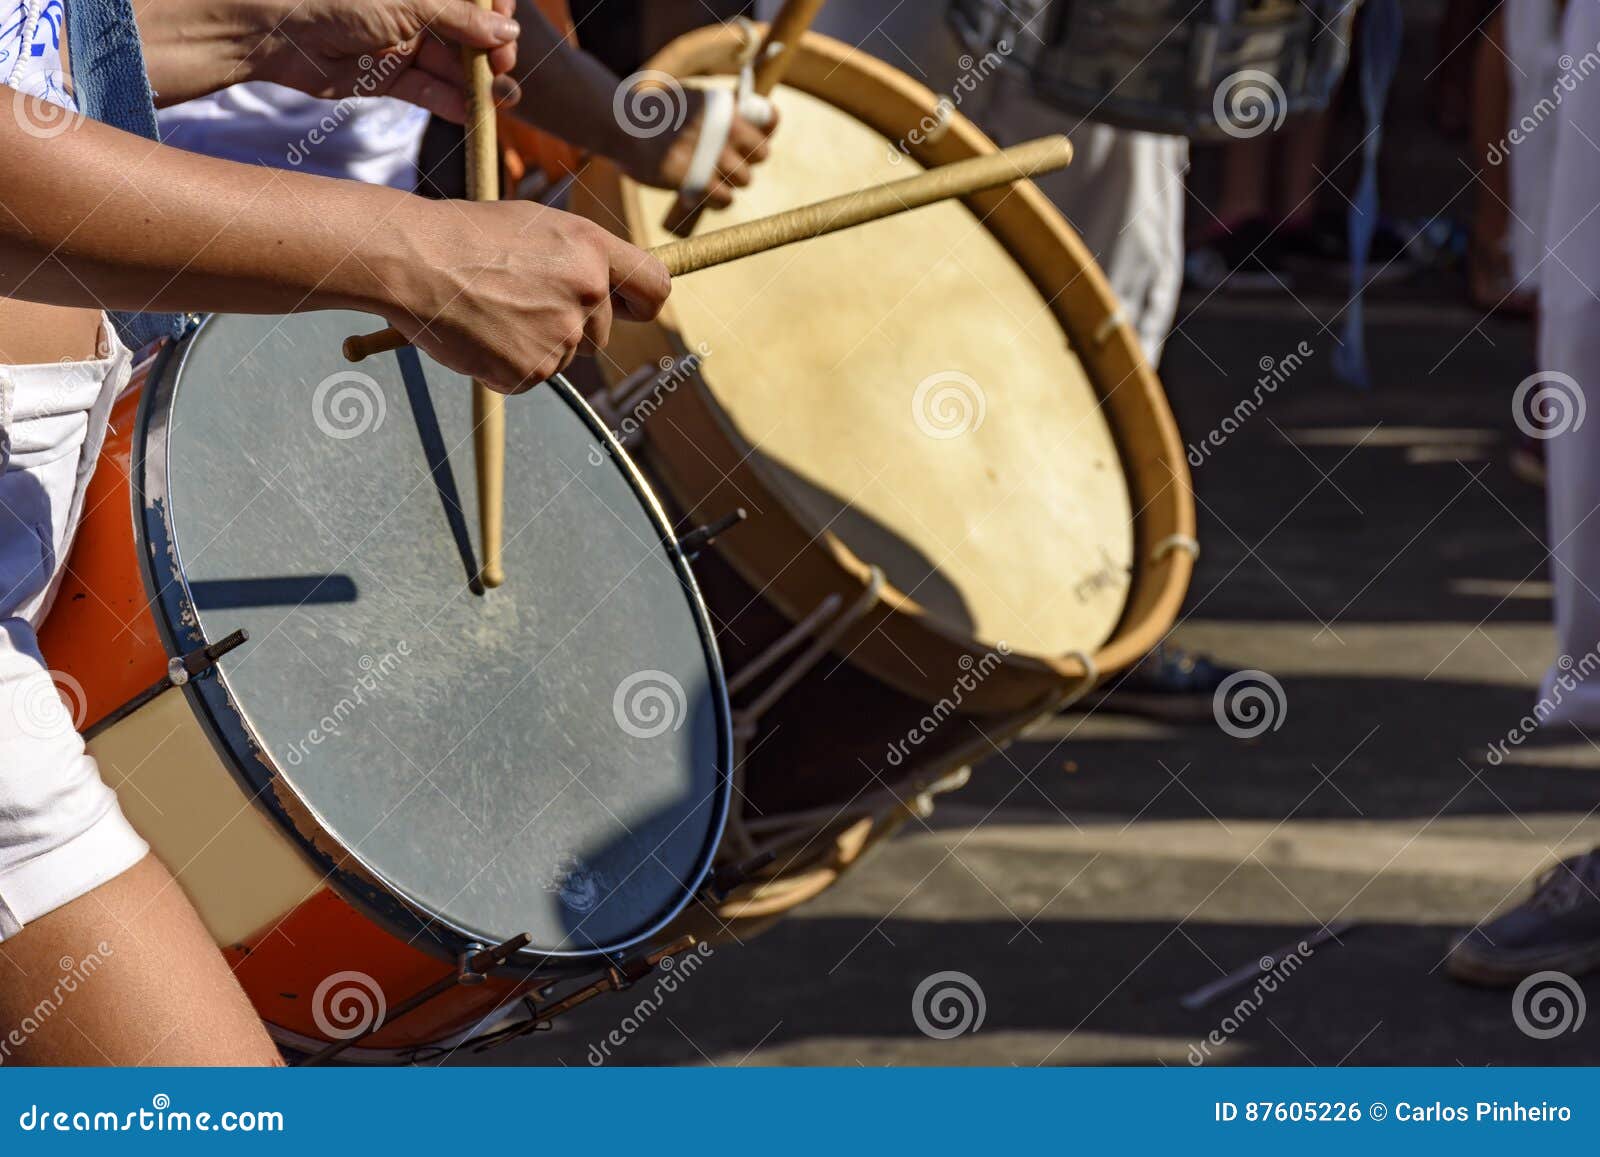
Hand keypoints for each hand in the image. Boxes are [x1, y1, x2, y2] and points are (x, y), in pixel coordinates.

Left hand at [244, 0, 522, 121]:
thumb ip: (461, 19)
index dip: (497, 11)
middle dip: (491, 53)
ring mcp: (403, 45)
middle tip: (502, 69)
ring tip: (500, 101)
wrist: (278, 31)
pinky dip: (450, 103)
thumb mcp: (410, 4)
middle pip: (469, 35)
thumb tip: (509, 31)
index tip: (507, 27)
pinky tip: (471, 114)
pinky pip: (428, 91)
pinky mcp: (388, 78)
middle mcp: (415, 12)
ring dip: (478, 84)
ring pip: (452, 68)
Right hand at [379, 201, 670, 392]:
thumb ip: (580, 258)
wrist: (411, 261)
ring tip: (491, 310)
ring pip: (566, 356)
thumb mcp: (535, 225)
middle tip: (519, 302)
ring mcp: (561, 336)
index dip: (643, 304)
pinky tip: (481, 333)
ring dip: (536, 344)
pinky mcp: (532, 370)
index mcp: (591, 250)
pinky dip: (509, 364)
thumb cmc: (465, 235)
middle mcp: (586, 293)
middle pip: (602, 333)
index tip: (631, 310)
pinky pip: (533, 376)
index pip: (654, 287)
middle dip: (571, 326)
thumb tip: (608, 286)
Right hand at [619, 87, 777, 209]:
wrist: (620, 127)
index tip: (753, 145)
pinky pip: (724, 197)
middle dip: (747, 162)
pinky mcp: (696, 178)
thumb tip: (745, 122)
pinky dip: (719, 200)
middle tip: (730, 168)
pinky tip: (707, 197)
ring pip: (744, 178)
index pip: (768, 120)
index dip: (765, 135)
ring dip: (732, 184)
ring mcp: (710, 153)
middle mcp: (722, 127)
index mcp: (723, 105)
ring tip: (715, 183)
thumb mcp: (688, 101)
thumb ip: (714, 112)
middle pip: (760, 154)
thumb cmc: (652, 116)